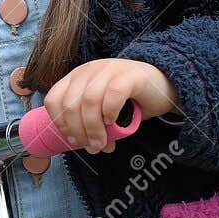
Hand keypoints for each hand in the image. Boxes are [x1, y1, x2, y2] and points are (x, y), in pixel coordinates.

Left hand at [42, 58, 180, 152]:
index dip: (59, 122)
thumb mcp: (104, 111)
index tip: (72, 140)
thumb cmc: (131, 100)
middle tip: (92, 148)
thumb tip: (91, 147)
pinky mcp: (129, 75)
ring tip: (102, 144)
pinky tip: (114, 122)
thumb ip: (95, 125)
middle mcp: (89, 70)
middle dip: (78, 131)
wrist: (164, 85)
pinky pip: (113, 93)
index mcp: (77, 78)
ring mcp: (109, 69)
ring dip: (93, 127)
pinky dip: (110, 111)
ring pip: (89, 100)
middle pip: (71, 103)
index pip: (54, 98)